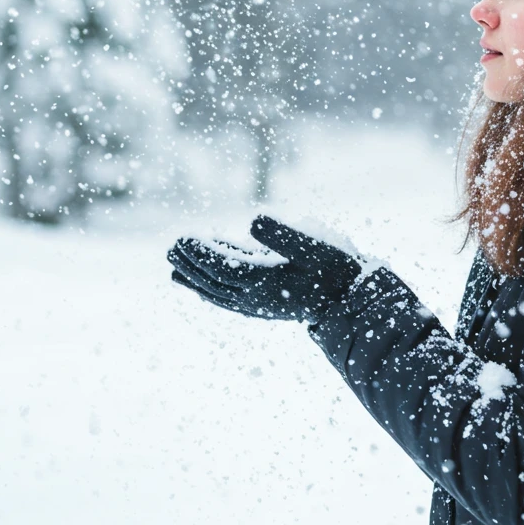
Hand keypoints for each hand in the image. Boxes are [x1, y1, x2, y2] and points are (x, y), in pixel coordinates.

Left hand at [167, 213, 375, 322]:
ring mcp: (259, 304)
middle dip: (191, 264)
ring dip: (195, 278)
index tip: (182, 238)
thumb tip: (252, 219)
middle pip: (214, 281)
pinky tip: (202, 283)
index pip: (223, 267)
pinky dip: (211, 290)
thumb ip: (283, 234)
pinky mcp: (264, 305)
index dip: (201, 253)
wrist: (352, 304)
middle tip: (171, 246)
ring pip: (218, 292)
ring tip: (173, 265)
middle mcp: (256, 297)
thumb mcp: (314, 245)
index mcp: (265, 282)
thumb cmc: (336, 271)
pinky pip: (229, 299)